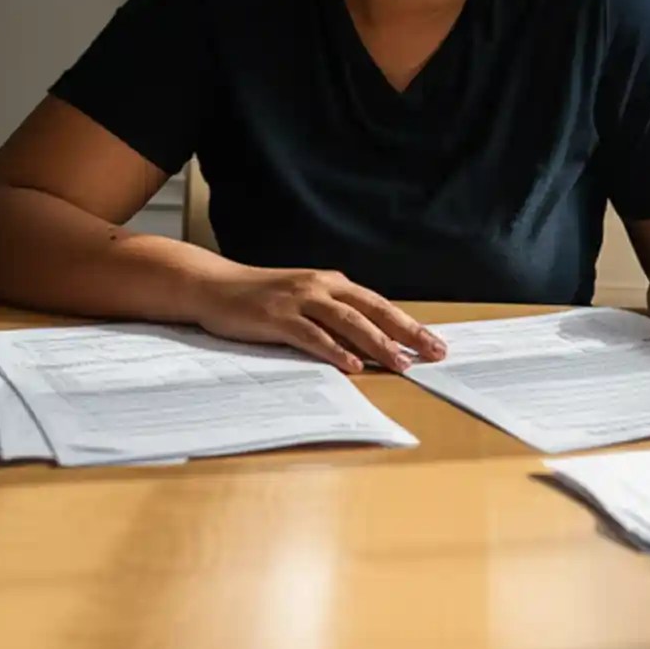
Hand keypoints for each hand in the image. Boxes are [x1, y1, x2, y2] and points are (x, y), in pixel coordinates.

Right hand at [189, 266, 446, 372]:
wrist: (214, 286)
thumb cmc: (263, 299)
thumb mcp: (306, 301)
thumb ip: (335, 317)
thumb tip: (371, 343)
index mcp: (333, 284)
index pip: (380, 305)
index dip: (409, 324)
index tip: (435, 343)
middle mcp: (322, 287)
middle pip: (374, 311)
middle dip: (407, 333)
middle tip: (434, 352)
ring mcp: (300, 301)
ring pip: (348, 322)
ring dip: (378, 343)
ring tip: (401, 363)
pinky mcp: (278, 318)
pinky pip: (312, 336)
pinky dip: (334, 350)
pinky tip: (353, 365)